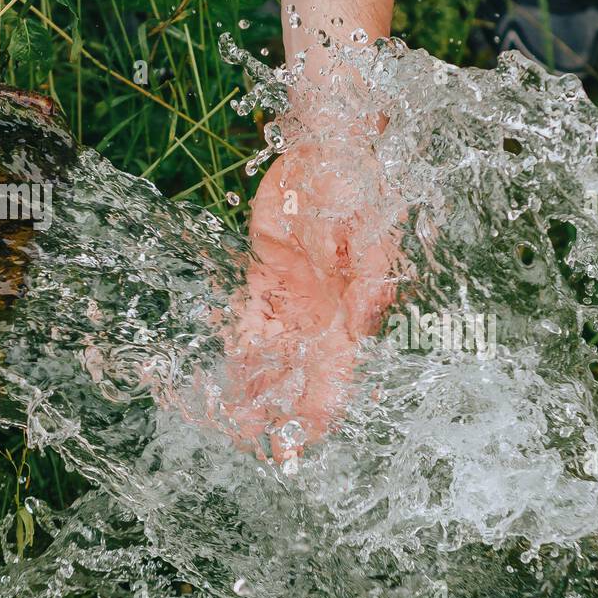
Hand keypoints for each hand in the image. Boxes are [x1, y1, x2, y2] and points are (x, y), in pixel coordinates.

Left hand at [221, 136, 402, 459]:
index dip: (318, 413)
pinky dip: (240, 354)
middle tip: (256, 448)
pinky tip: (226, 382)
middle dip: (281, 414)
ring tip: (233, 426)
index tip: (298, 444)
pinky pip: (250, 325)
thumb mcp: (370, 233)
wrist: (323, 149)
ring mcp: (293, 300)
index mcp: (350, 313)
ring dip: (255, 392)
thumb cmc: (354, 187)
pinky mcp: (266, 280)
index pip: (336, 378)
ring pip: (271, 359)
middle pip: (299, 378)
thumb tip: (364, 328)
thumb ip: (371, 282)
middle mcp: (322, 315)